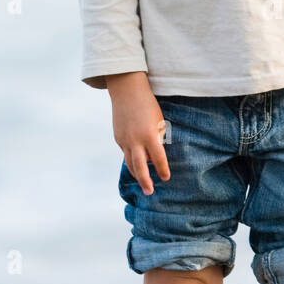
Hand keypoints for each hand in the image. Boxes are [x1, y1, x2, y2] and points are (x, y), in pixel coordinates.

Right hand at [107, 71, 170, 193]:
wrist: (127, 91)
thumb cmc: (148, 105)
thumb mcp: (158, 121)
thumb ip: (157, 139)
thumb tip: (154, 156)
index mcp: (149, 135)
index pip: (158, 158)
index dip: (162, 169)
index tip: (166, 178)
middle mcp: (135, 140)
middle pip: (140, 167)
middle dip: (145, 181)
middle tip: (149, 192)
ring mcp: (124, 140)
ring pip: (130, 163)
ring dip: (136, 174)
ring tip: (143, 183)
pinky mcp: (118, 138)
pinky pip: (126, 152)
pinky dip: (132, 159)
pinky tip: (136, 165)